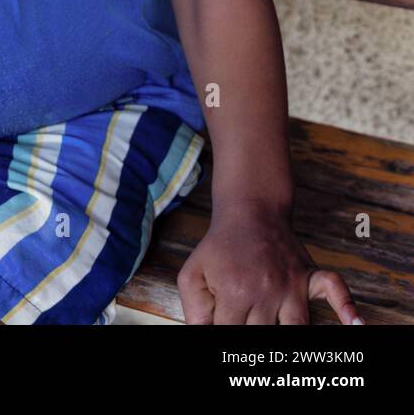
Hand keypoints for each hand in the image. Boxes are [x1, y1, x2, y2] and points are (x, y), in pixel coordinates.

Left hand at [178, 200, 362, 324]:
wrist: (248, 209)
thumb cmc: (219, 247)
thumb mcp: (193, 273)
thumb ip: (194, 309)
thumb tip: (201, 334)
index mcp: (234, 292)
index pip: (232, 334)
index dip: (227, 340)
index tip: (229, 336)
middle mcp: (266, 291)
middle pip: (265, 336)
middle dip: (255, 336)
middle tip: (252, 327)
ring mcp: (291, 284)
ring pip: (297, 327)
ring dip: (289, 334)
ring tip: (279, 330)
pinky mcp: (309, 276)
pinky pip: (334, 289)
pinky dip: (346, 305)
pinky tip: (356, 323)